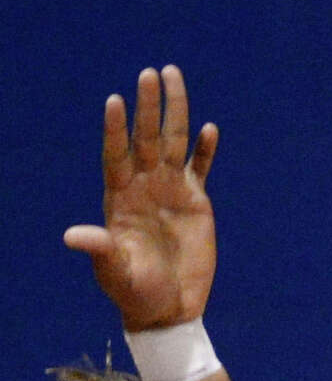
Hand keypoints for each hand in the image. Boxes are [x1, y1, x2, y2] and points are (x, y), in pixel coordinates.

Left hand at [63, 66, 218, 330]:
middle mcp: (144, 186)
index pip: (116, 155)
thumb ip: (100, 250)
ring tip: (173, 77)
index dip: (115, 130)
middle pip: (147, 138)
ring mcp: (171, 190)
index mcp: (121, 198)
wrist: (168, 308)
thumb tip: (72, 236)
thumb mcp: (114, 272)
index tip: (114, 101)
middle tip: (150, 73)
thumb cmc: (135, 292)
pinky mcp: (196, 201)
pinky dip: (205, 150)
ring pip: (173, 142)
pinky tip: (210, 129)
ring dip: (175, 111)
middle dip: (148, 107)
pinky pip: (201, 168)